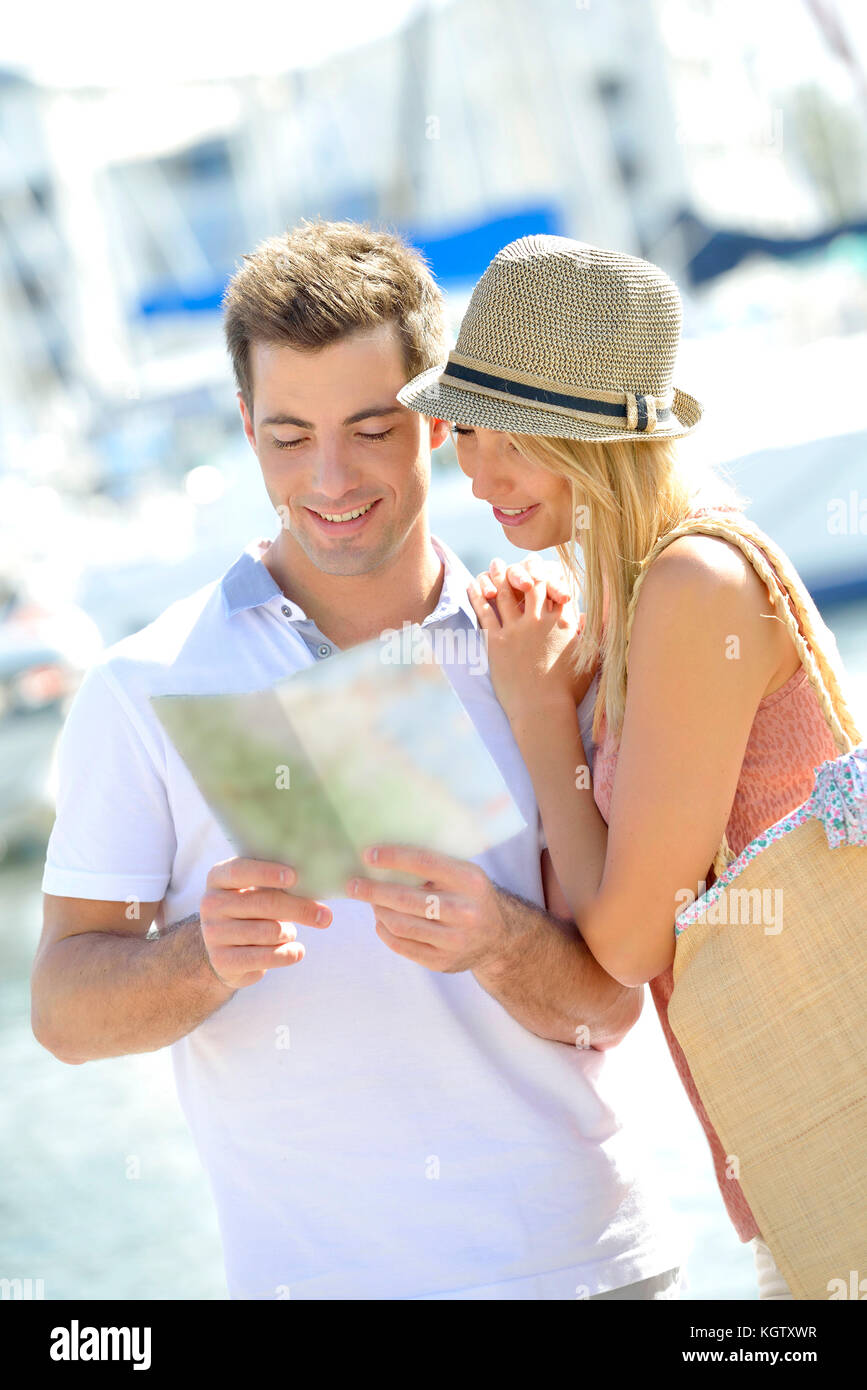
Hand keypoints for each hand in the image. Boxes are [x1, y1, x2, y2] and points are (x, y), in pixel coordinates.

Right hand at [200, 857, 331, 989]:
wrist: (224, 950)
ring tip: (290, 932)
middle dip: (299, 909)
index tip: (294, 876)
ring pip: (269, 931)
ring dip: (289, 933)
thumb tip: (324, 884)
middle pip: (262, 903)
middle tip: (326, 916)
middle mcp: (211, 903)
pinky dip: (287, 954)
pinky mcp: (222, 961)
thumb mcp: (257, 889)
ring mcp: (213, 933)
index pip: (240, 870)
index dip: (266, 872)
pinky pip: (265, 957)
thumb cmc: (252, 909)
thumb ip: (280, 882)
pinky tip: (296, 951)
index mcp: (218, 877)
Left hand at [347, 845, 514, 973]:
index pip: (424, 863)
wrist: (500, 938)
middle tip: (352, 884)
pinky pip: (402, 946)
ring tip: (370, 902)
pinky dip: (385, 931)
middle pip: (406, 899)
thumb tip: (383, 856)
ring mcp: (454, 940)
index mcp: (470, 881)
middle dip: (373, 891)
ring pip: (401, 925)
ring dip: (378, 911)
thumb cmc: (471, 896)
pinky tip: (381, 920)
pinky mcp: (442, 962)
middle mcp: (465, 911)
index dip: (393, 858)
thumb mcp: (465, 874)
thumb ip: (434, 866)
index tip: (368, 855)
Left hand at [467, 556, 593, 718]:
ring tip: (496, 563)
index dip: (552, 574)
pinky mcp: (496, 643)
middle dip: (527, 568)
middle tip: (522, 560)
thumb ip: (597, 633)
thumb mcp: (591, 658)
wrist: (543, 711)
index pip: (557, 587)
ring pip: (505, 592)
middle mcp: (538, 621)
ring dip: (500, 575)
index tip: (547, 567)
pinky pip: (484, 612)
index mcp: (563, 622)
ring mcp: (516, 630)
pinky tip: (474, 584)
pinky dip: (478, 595)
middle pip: (531, 583)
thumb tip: (603, 615)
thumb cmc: (569, 690)